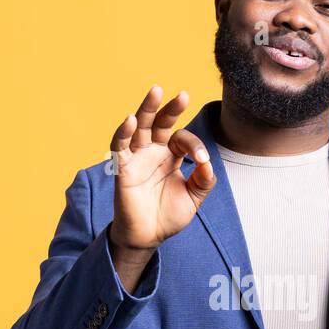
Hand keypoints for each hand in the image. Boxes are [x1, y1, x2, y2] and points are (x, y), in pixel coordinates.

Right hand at [108, 84, 215, 253]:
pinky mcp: (123, 168)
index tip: (202, 161)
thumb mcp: (194, 198)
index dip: (194, 146)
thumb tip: (208, 163)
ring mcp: (137, 158)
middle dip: (170, 108)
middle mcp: (153, 152)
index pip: (182, 139)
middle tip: (183, 95)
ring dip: (146, 109)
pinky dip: (123, 132)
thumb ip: (204, 181)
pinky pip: (120, 146)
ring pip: (139, 127)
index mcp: (171, 156)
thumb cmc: (168, 216)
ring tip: (156, 91)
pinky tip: (131, 120)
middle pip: (159, 122)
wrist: (149, 237)